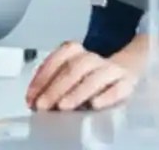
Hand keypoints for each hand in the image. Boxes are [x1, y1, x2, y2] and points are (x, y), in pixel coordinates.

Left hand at [25, 39, 143, 110]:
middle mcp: (91, 58)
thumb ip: (52, 84)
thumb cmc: (88, 76)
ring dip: (76, 92)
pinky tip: (95, 104)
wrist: (125, 68)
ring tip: (63, 106)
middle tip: (43, 105)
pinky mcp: (127, 83)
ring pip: (93, 77)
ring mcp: (111, 69)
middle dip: (54, 89)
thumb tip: (34, 99)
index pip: (55, 61)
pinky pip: (119, 88)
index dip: (41, 79)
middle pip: (72, 69)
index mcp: (73, 51)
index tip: (31, 97)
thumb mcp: (68, 74)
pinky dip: (107, 96)